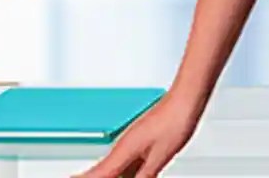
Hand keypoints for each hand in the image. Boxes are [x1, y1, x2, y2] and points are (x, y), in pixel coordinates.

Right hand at [74, 90, 201, 177]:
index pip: (98, 174)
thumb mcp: (161, 156)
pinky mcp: (140, 141)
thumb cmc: (176, 119)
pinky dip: (126, 172)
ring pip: (116, 168)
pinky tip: (136, 174)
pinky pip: (127, 162)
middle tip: (82, 176)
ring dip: (115, 174)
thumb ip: (145, 175)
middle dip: (98, 176)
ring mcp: (131, 143)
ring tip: (116, 174)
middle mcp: (123, 146)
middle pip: (104, 172)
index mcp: (124, 150)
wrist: (185, 98)